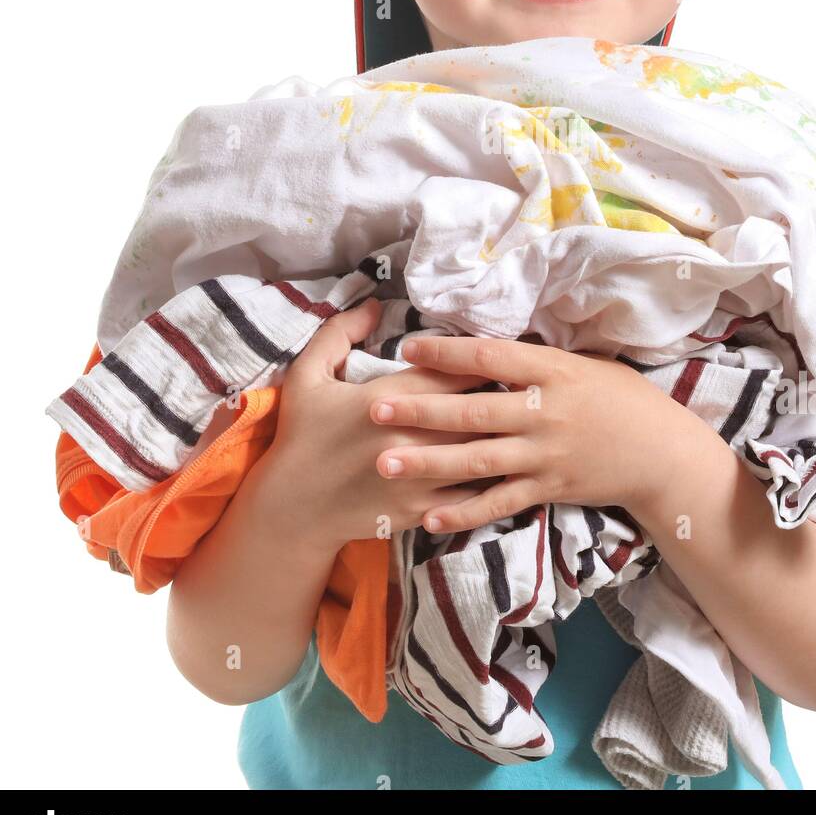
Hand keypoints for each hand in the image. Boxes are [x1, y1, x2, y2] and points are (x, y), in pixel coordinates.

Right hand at [265, 299, 509, 552]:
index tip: (500, 356)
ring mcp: (419, 476)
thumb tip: (374, 304)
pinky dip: (492, 478)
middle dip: (503, 396)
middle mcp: (410, 436)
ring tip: (521, 422)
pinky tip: (508, 465)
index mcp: (387, 399)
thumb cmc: (301, 437)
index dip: (482, 361)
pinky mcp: (424, 509)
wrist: (293, 510)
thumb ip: (338, 333)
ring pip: (481, 450)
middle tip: (522, 385)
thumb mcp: (306, 376)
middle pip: (477, 409)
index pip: (453, 371)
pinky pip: (472, 494)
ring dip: (503, 436)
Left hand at [367, 334, 670, 533]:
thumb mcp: (584, 364)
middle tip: (375, 408)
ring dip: (427, 463)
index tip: (407, 348)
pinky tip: (429, 517)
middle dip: (420, 411)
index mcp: (552, 372)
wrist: (662, 453)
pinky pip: (499, 504)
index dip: (446, 354)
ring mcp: (544, 455)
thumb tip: (486, 350)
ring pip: (476, 460)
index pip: (489, 359)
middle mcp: (543, 413)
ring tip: (385, 461)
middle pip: (472, 412)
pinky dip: (464, 513)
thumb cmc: (623, 398)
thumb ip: (536, 362)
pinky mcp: (548, 489)